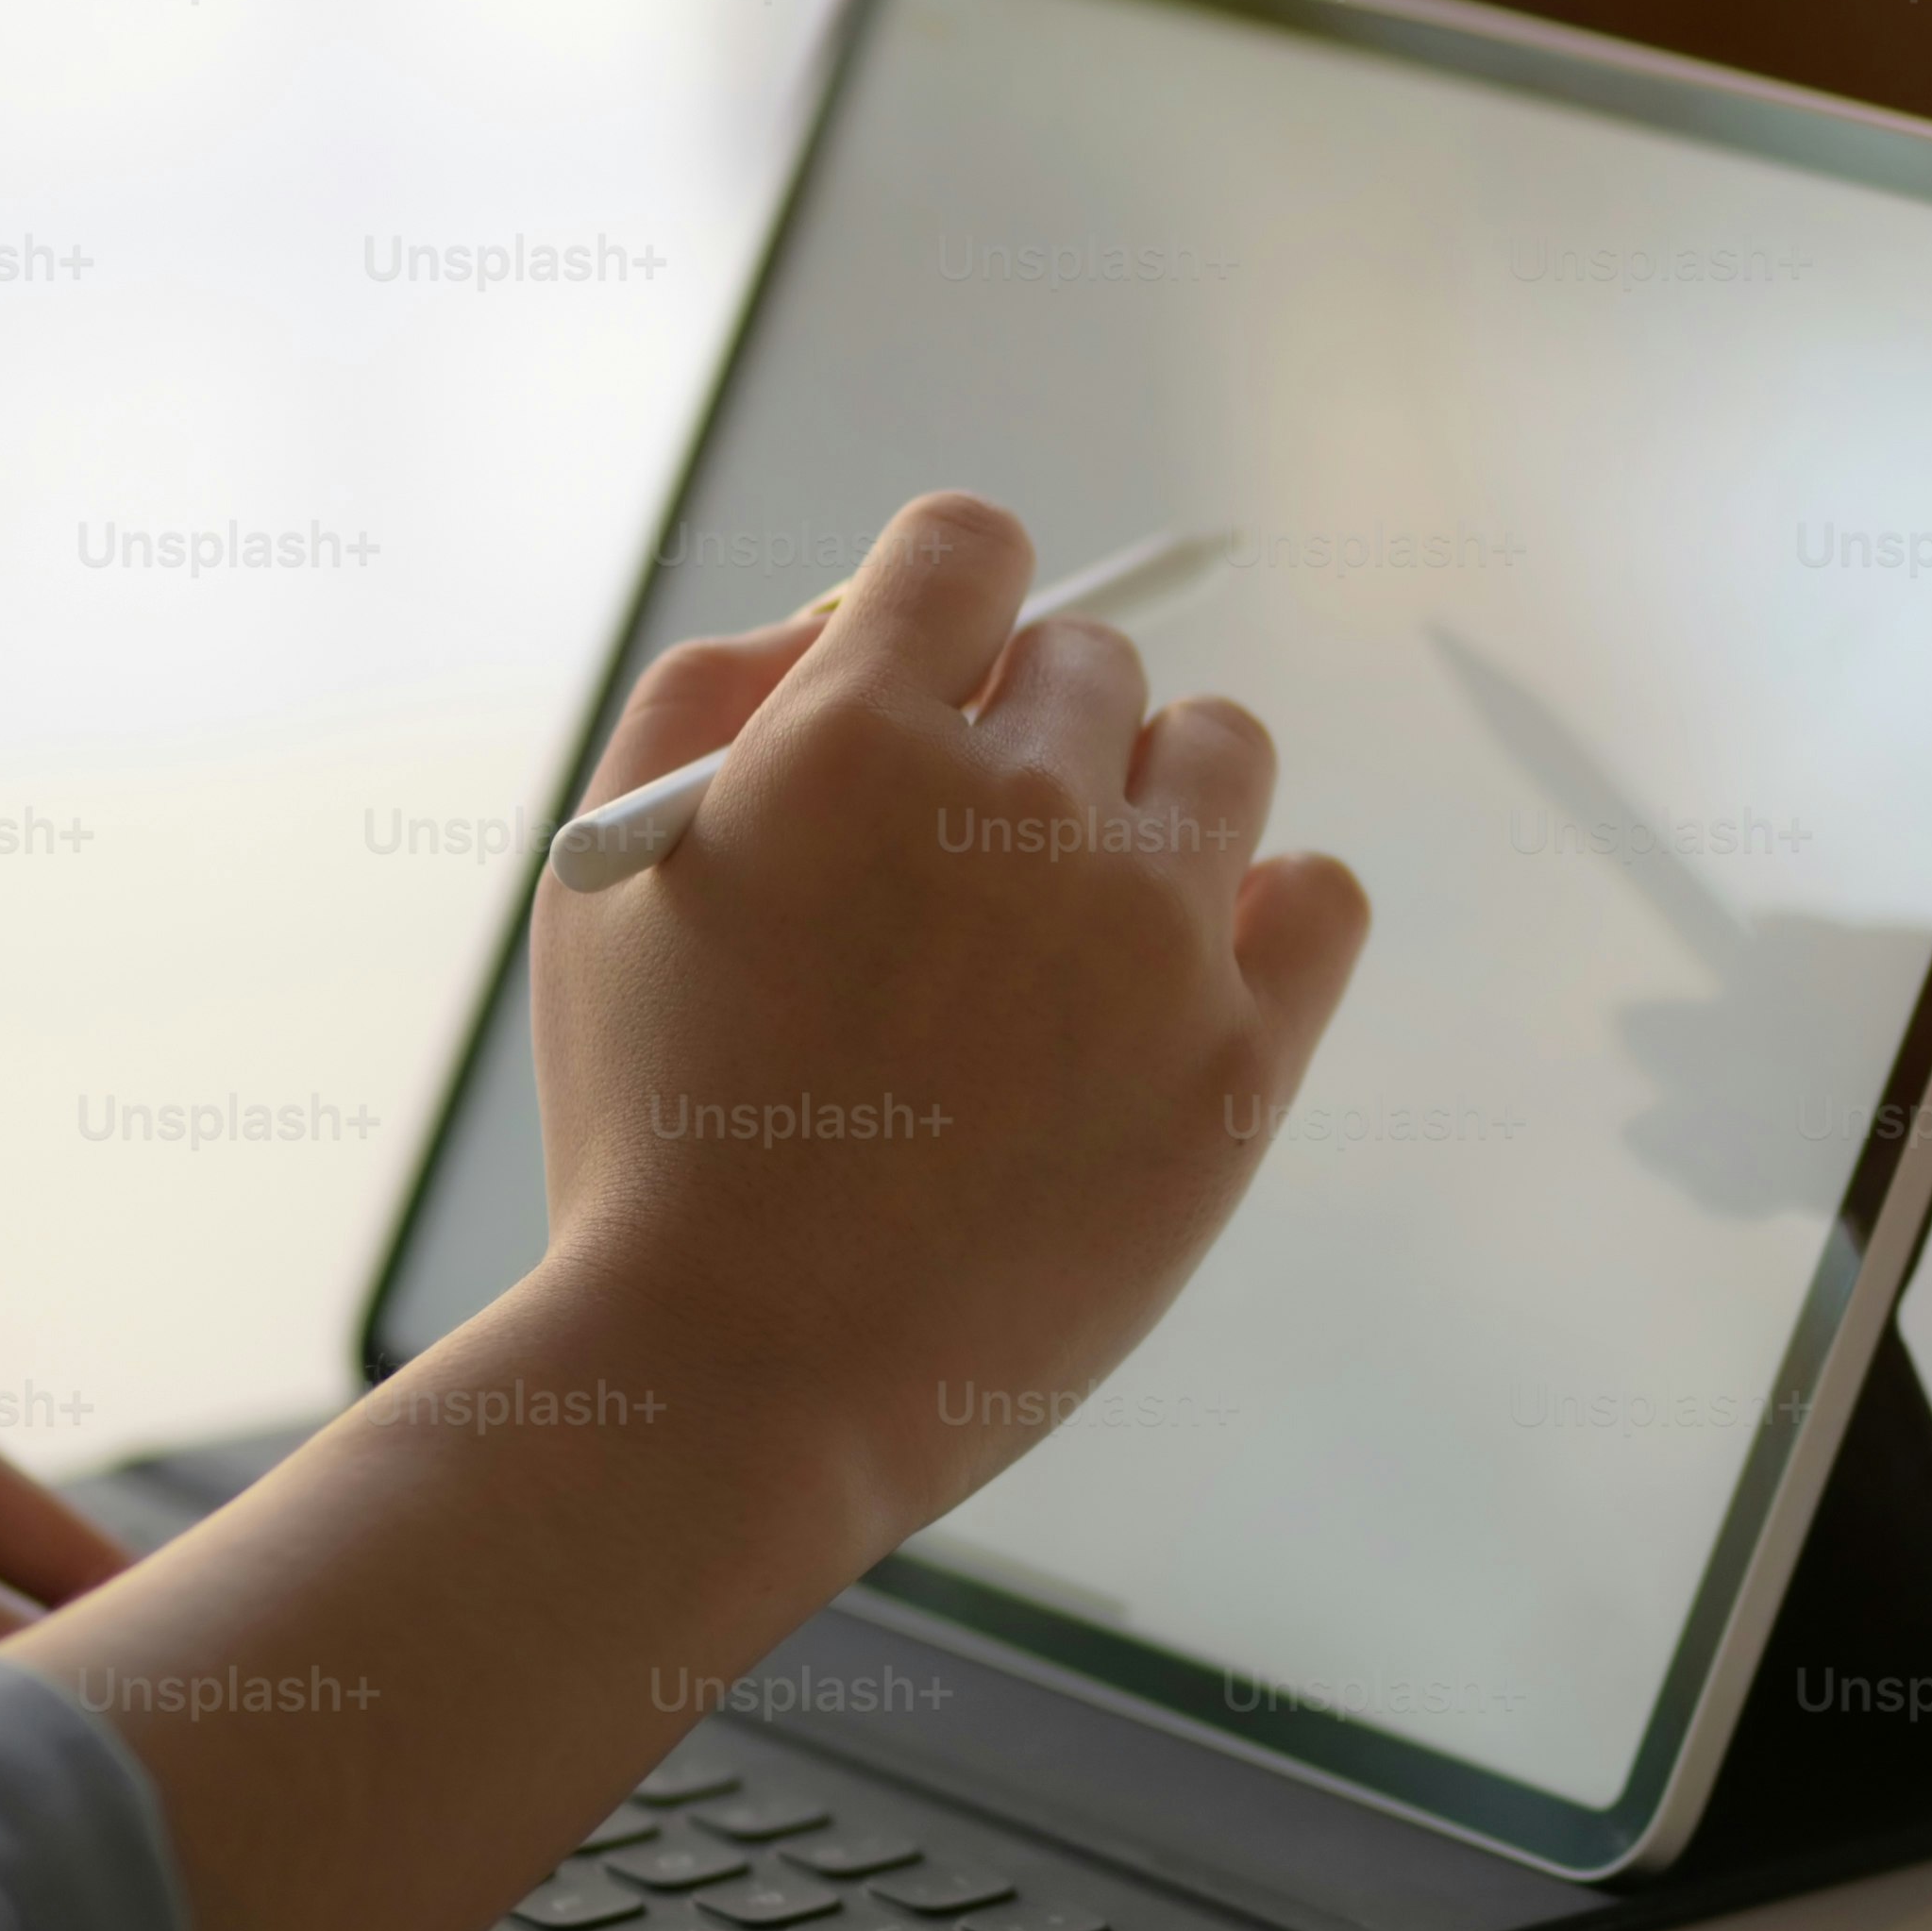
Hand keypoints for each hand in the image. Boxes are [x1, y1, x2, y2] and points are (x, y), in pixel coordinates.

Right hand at [518, 492, 1369, 1559]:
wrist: (739, 1383)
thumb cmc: (657, 1129)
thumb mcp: (609, 878)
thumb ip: (717, 695)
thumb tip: (853, 612)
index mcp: (855, 738)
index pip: (970, 547)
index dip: (945, 606)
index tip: (936, 684)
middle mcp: (1021, 809)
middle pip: (1094, 663)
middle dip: (1029, 734)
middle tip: (965, 871)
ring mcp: (1149, 936)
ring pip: (1221, 752)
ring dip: (1153, 802)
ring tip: (1075, 919)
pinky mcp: (1241, 1060)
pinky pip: (1322, 898)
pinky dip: (1270, 906)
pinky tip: (1187, 965)